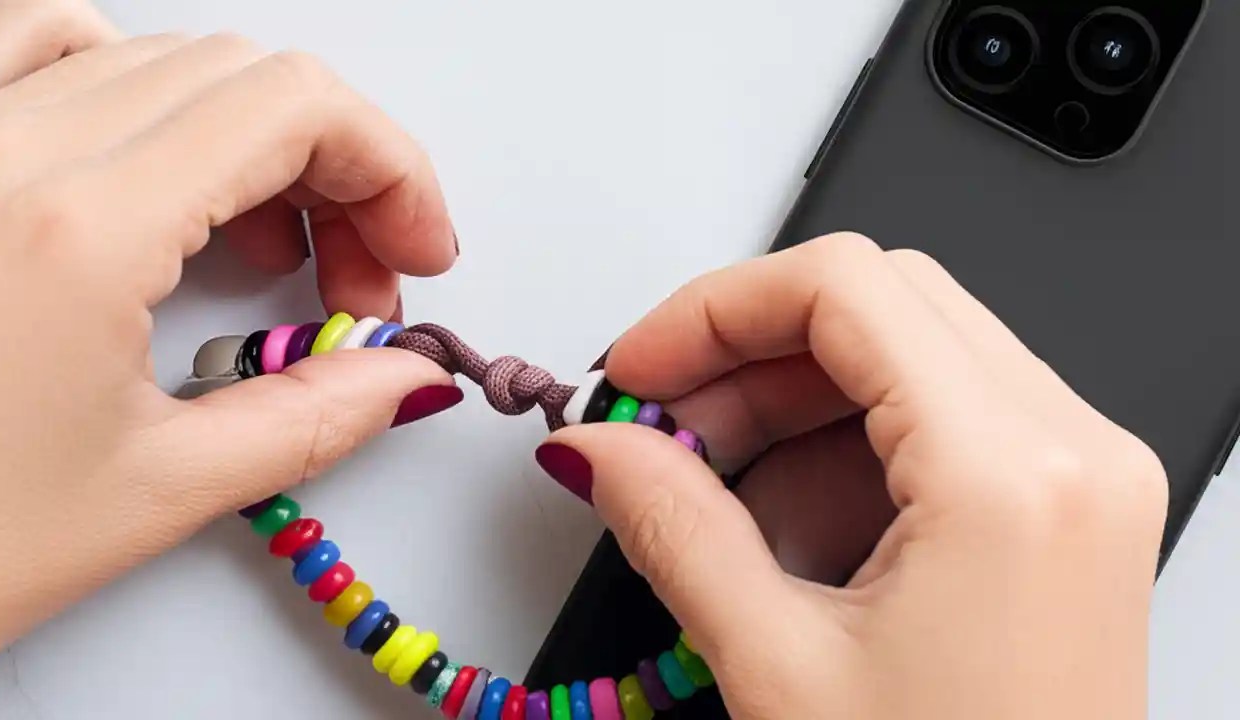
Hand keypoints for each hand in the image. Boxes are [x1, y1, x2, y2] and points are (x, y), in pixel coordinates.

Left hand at [0, 0, 461, 667]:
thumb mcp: (147, 493)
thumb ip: (309, 417)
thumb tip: (400, 375)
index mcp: (72, 222)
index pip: (294, 108)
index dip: (393, 169)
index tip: (415, 248)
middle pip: (236, 72)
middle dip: (336, 165)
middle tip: (353, 273)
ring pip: (141, 46)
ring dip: (238, 123)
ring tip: (256, 224)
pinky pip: (23, 42)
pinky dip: (119, 80)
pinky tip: (137, 159)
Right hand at [539, 234, 1166, 718]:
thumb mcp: (779, 669)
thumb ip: (672, 528)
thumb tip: (598, 447)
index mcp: (1013, 474)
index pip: (845, 287)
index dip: (713, 310)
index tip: (640, 369)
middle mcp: (1073, 452)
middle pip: (878, 307)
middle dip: (746, 354)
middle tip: (658, 422)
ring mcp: (1079, 478)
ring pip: (907, 355)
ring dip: (789, 404)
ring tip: (706, 486)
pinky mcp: (1064, 511)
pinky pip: (939, 420)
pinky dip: (844, 447)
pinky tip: (782, 522)